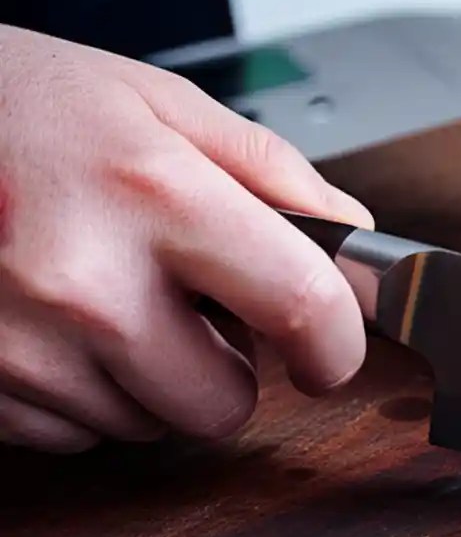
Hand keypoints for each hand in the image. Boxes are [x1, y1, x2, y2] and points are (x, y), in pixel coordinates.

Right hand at [0, 26, 373, 452]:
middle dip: (229, 367)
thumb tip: (351, 233)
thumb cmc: (22, 104)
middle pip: (224, 402)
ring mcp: (24, 344)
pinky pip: (73, 434)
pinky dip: (82, 393)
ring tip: (111, 297)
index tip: (331, 352)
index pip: (300, 304)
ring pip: (147, 426)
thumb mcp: (160, 102)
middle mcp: (87, 281)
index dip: (336, 343)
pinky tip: (60, 324)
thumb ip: (271, 171)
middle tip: (195, 307)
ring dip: (151, 380)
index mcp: (156, 194)